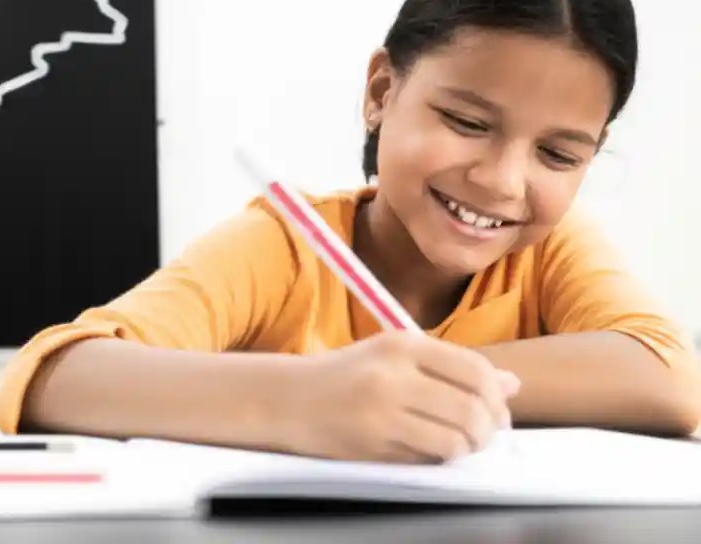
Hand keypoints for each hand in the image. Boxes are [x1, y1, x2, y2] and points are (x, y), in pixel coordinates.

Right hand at [288, 331, 519, 462]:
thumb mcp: (396, 358)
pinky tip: (429, 450)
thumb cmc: (348, 376)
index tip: (497, 410)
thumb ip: (453, 368)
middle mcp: (393, 373)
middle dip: (489, 428)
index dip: (497, 396)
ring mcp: (382, 409)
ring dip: (467, 448)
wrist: (288, 398)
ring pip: (456, 438)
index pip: (475, 370)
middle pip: (472, 407)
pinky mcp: (372, 441)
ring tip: (459, 445)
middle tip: (484, 435)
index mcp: (402, 344)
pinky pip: (428, 456)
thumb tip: (513, 384)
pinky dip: (439, 458)